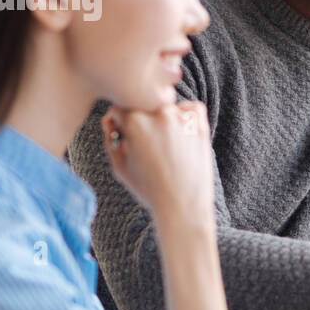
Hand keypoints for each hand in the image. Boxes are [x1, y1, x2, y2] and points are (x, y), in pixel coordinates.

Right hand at [101, 101, 213, 226]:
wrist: (183, 205)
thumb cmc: (148, 189)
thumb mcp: (119, 165)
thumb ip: (109, 137)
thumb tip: (110, 118)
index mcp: (134, 120)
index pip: (119, 106)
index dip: (119, 122)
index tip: (124, 136)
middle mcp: (158, 113)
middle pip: (142, 104)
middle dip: (140, 119)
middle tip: (146, 143)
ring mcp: (181, 116)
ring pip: (165, 106)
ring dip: (162, 118)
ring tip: (165, 146)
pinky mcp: (199, 122)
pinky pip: (190, 108)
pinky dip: (185, 117)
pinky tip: (181, 138)